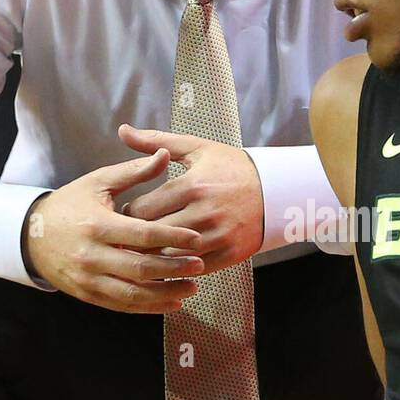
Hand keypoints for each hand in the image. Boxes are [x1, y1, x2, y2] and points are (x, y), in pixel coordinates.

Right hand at [22, 148, 204, 312]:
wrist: (30, 235)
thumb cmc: (70, 204)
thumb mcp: (98, 183)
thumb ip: (133, 172)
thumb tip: (163, 155)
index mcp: (98, 225)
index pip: (142, 235)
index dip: (172, 237)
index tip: (197, 239)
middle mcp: (92, 255)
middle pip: (141, 267)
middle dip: (174, 268)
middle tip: (200, 265)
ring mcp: (89, 279)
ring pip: (133, 293)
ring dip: (166, 293)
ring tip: (193, 287)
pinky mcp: (88, 294)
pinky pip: (122, 305)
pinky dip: (149, 307)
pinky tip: (172, 301)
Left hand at [120, 125, 264, 274]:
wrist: (278, 190)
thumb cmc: (233, 168)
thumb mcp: (197, 148)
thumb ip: (157, 141)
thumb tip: (122, 131)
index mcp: (191, 185)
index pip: (141, 210)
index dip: (128, 214)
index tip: (127, 214)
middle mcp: (203, 212)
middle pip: (152, 235)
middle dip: (137, 237)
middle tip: (130, 236)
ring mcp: (218, 236)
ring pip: (170, 256)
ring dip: (156, 254)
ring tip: (149, 249)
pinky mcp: (230, 254)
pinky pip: (194, 268)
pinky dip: (180, 267)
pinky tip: (174, 259)